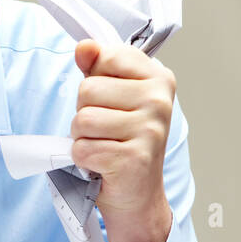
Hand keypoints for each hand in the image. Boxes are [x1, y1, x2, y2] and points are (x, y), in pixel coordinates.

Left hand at [70, 39, 174, 241]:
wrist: (137, 194)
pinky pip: (83, 148)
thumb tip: (84, 47)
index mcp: (158, 78)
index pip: (105, 57)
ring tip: (103, 146)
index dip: (94, 80)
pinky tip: (103, 164)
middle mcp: (159, 101)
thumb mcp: (113, 97)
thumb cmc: (123, 141)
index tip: (109, 100)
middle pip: (88, 89)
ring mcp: (149, 130)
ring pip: (82, 120)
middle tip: (104, 130)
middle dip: (84, 112)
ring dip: (82, 137)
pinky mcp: (133, 159)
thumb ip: (97, 66)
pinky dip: (83, 160)